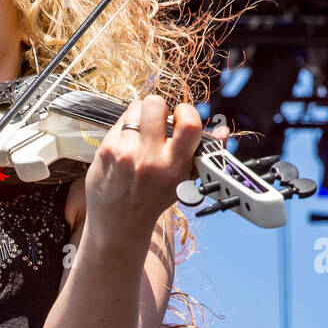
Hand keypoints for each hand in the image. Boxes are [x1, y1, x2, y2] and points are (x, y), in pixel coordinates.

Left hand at [83, 95, 213, 245]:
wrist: (118, 225)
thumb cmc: (154, 200)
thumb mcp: (183, 182)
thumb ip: (202, 154)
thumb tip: (223, 130)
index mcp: (174, 167)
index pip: (188, 122)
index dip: (185, 111)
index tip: (180, 117)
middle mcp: (148, 159)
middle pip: (154, 103)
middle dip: (158, 109)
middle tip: (157, 123)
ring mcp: (123, 153)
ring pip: (134, 109)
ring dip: (140, 116)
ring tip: (141, 135)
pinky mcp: (104, 151)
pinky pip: (118, 123)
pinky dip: (124, 129)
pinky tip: (126, 146)